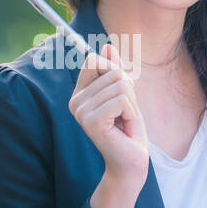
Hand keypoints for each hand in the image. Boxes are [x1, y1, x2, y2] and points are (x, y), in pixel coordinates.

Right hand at [68, 41, 148, 186]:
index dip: (115, 71)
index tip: (121, 95)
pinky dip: (131, 113)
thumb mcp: (124, 94)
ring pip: (120, 85)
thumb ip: (114, 70)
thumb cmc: (128, 128)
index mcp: (79, 94)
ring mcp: (81, 111)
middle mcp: (75, 101)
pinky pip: (122, 100)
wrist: (131, 161)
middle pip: (112, 71)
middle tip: (124, 114)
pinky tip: (125, 128)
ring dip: (131, 104)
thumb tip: (106, 46)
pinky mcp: (92, 121)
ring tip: (124, 122)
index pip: (94, 60)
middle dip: (129, 92)